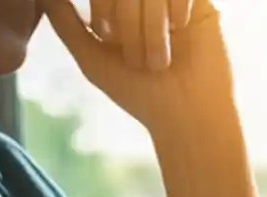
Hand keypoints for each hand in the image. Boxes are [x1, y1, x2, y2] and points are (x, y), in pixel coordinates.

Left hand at [39, 0, 234, 134]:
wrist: (188, 115)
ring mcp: (171, 0)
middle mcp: (143, 1)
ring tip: (158, 62)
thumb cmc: (140, 93)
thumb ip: (65, 22)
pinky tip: (180, 32)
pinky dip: (175, 10)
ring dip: (150, 25)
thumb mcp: (93, 59)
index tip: (106, 35)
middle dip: (125, 18)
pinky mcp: (201, 4)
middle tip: (135, 58)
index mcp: (116, 8)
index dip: (102, 2)